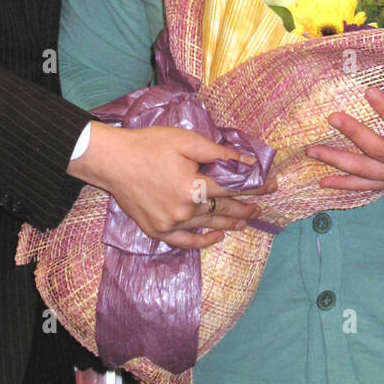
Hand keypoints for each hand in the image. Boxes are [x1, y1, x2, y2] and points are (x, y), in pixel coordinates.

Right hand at [68, 122, 261, 248]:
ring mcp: (170, 224)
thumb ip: (218, 153)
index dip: (255, 187)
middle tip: (260, 206)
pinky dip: (203, 241)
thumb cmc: (148, 145)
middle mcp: (185, 210)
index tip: (271, 186)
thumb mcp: (186, 142)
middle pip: (223, 209)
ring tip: (244, 221)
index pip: (233, 188)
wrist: (112, 161)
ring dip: (229, 223)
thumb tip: (246, 162)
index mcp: (194, 186)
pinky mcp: (157, 231)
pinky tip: (216, 236)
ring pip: (207, 225)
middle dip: (245, 207)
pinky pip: (186, 241)